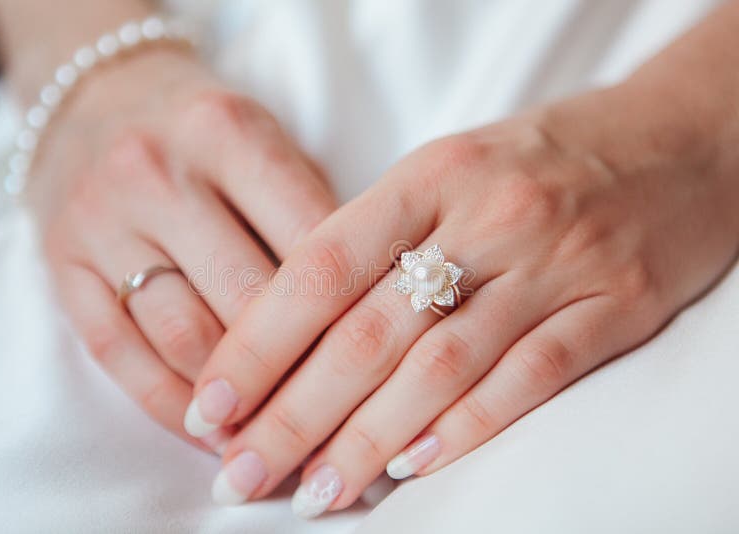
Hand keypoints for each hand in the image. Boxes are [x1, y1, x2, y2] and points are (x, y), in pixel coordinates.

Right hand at [35, 48, 335, 449]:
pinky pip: (119, 357)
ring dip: (239, 402)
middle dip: (302, 371)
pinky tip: (211, 433)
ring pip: (185, 337)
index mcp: (228, 133)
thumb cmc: (205, 130)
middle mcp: (159, 174)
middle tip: (345, 422)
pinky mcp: (62, 268)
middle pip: (249, 298)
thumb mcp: (267, 143)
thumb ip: (313, 215)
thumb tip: (363, 317)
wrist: (98, 97)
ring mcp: (101, 223)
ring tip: (282, 441)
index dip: (353, 315)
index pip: (310, 242)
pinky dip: (171, 407)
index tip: (387, 368)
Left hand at [186, 81, 738, 511]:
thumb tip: (298, 331)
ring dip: (365, 441)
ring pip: (438, 369)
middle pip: (367, 333)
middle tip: (239, 472)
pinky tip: (411, 467)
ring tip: (312, 492)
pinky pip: (528, 379)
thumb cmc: (542, 158)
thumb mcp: (450, 168)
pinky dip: (463, 429)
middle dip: (292, 414)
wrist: (677, 139)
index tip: (211, 403)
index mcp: (430, 176)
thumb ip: (381, 238)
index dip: (258, 343)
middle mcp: (487, 217)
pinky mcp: (614, 307)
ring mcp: (555, 264)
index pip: (321, 268)